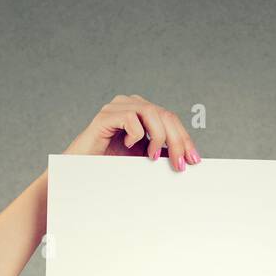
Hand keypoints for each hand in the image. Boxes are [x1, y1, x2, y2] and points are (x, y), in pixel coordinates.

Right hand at [64, 94, 200, 171]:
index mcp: (142, 112)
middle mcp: (131, 104)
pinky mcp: (105, 116)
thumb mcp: (143, 159)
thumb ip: (161, 153)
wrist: (81, 171)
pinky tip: (130, 146)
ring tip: (153, 157)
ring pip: (151, 113)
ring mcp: (117, 107)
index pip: (171, 120)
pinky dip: (136, 134)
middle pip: (165, 115)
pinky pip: (131, 118)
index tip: (194, 160)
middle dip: (177, 141)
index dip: (184, 139)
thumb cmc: (110, 164)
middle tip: (180, 164)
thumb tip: (188, 158)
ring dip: (159, 138)